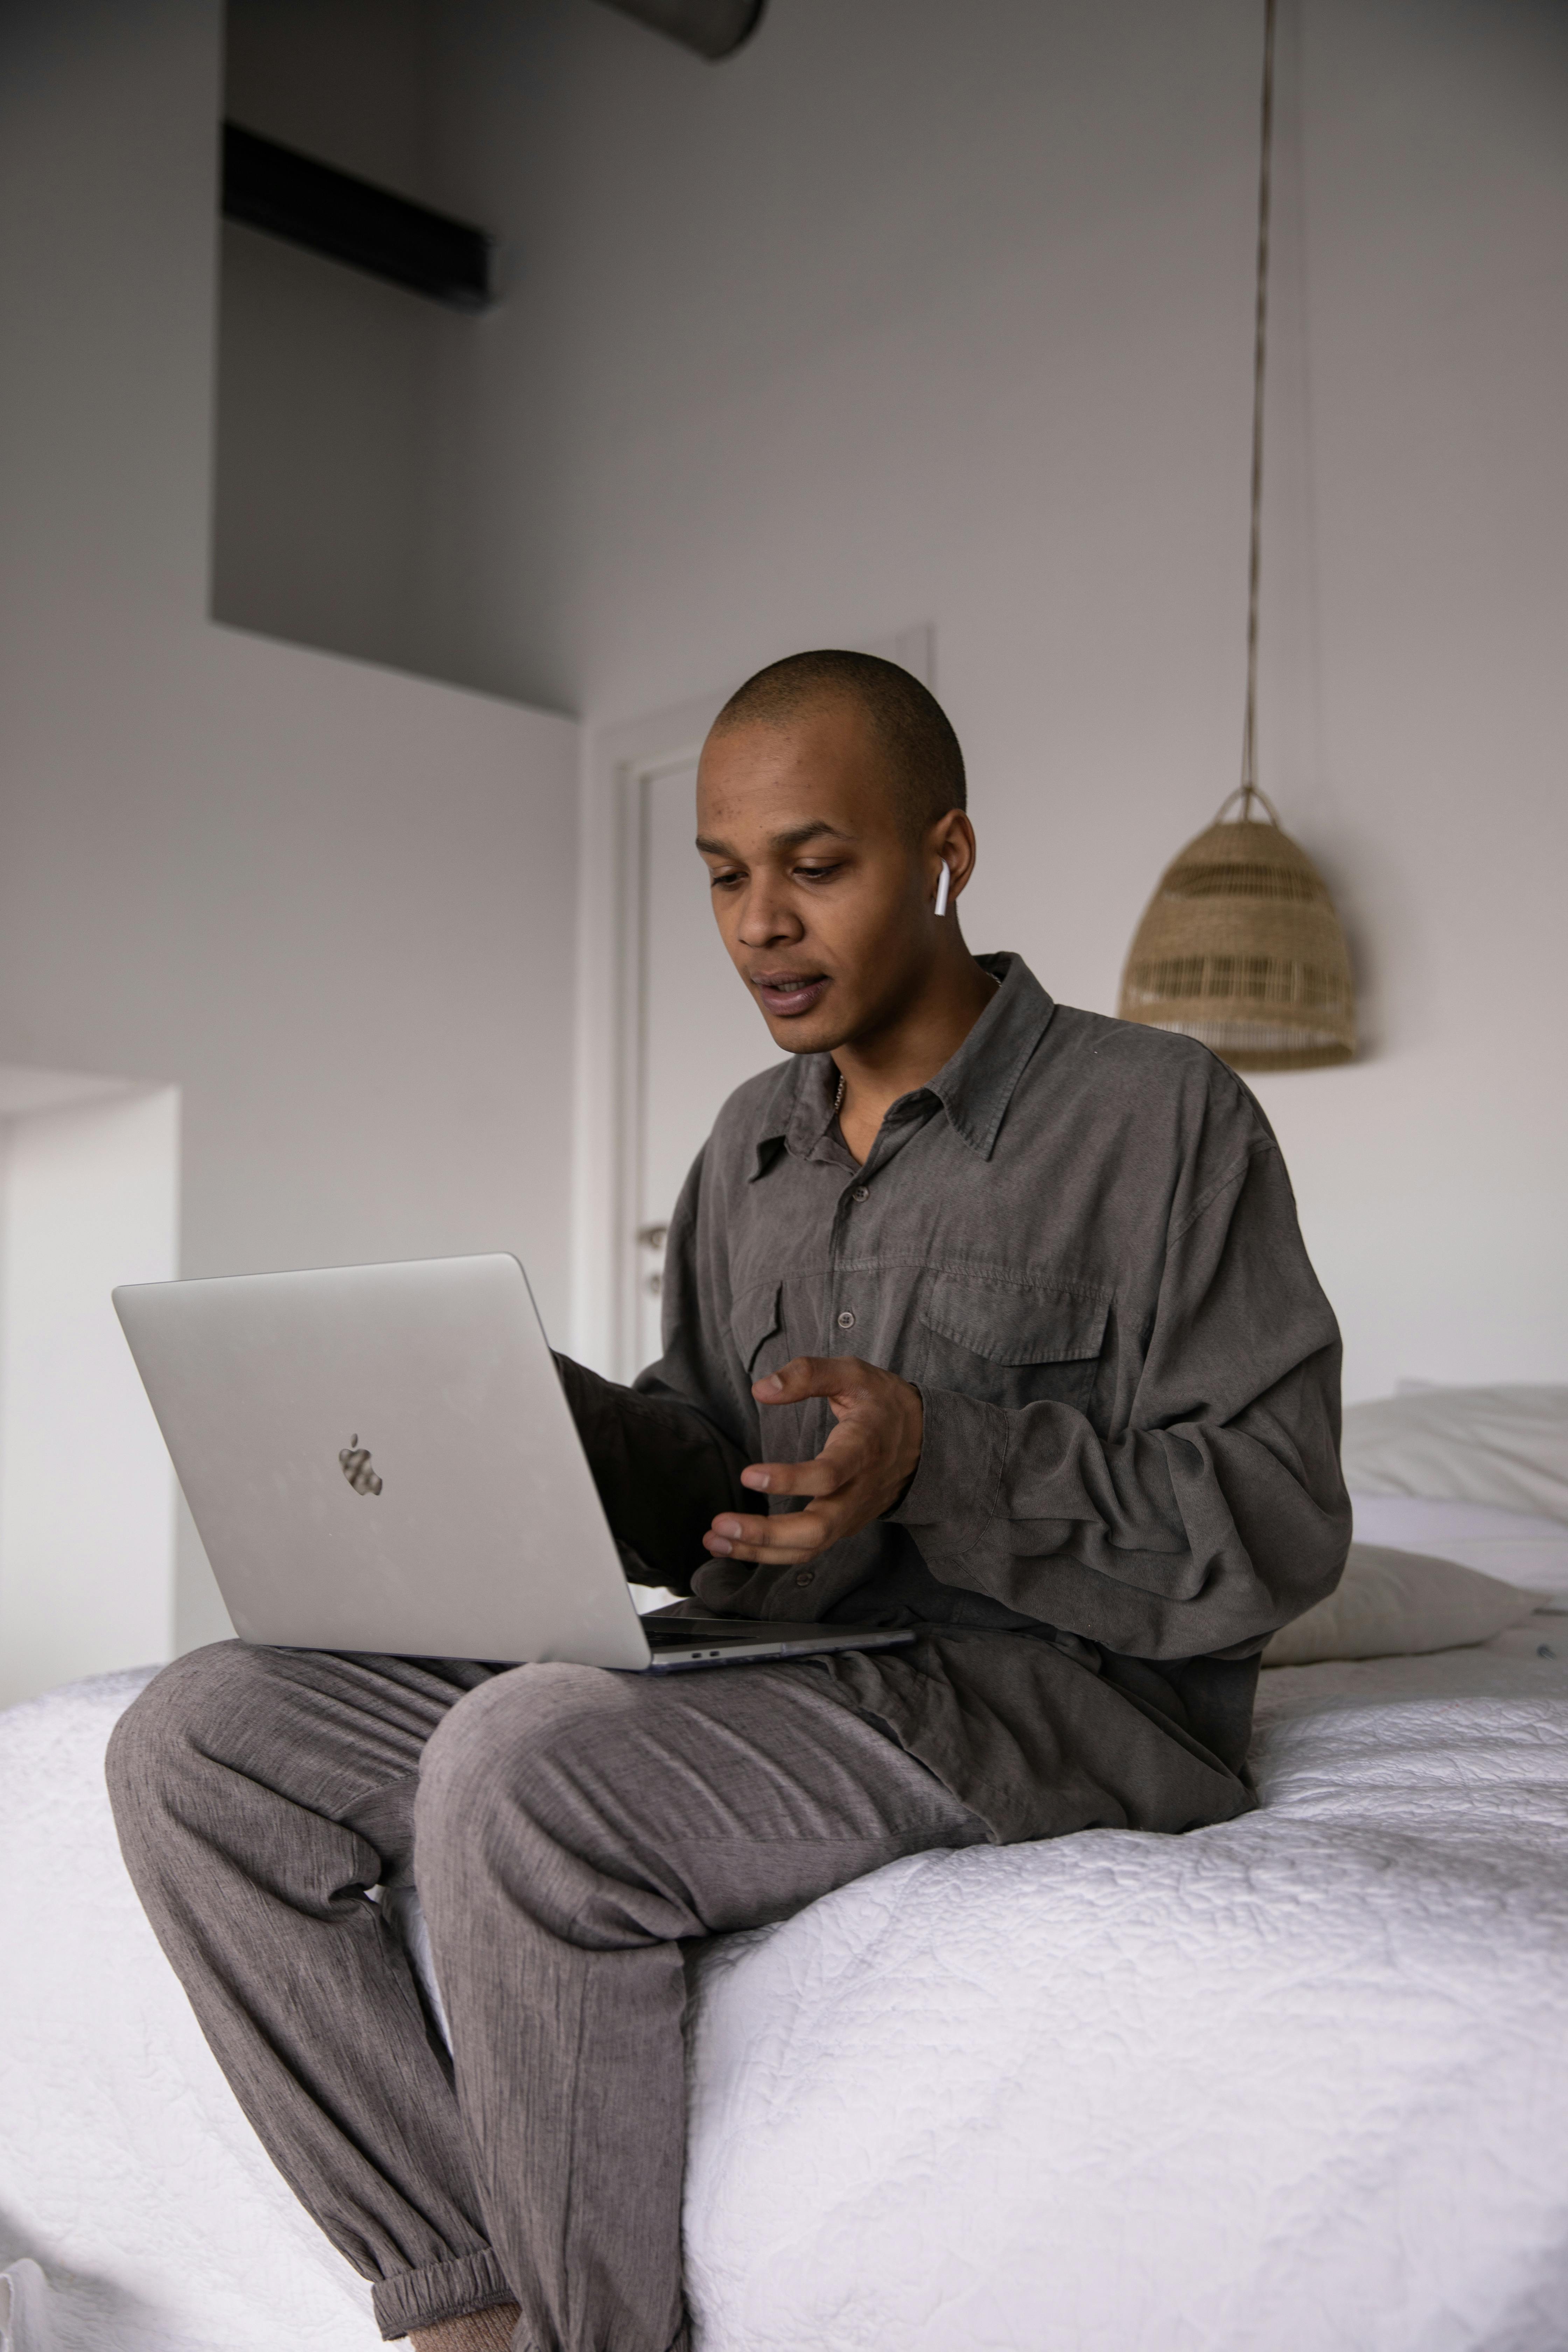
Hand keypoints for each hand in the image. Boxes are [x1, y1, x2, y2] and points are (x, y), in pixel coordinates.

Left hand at [702, 1356, 923, 1567]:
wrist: (925, 1439)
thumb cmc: (882, 1403)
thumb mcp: (853, 1374)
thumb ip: (808, 1374)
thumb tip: (761, 1389)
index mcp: (863, 1449)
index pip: (829, 1475)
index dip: (790, 1480)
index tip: (748, 1474)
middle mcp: (858, 1491)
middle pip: (817, 1529)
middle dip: (766, 1533)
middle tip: (721, 1525)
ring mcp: (852, 1514)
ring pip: (809, 1547)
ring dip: (760, 1550)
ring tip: (714, 1540)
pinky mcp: (843, 1525)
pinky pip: (807, 1549)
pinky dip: (769, 1553)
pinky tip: (733, 1545)